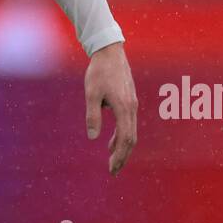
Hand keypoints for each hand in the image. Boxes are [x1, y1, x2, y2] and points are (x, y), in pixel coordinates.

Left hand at [84, 42, 137, 175]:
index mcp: (124, 108)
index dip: (119, 155)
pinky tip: (110, 141)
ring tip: (111, 160)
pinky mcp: (129, 101)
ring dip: (121, 147)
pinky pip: (128, 123)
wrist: (110, 52)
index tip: (111, 168)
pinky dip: (121, 135)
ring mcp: (132, 104)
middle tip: (113, 171)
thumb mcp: (91, 93)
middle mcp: (132, 108)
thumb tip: (93, 138)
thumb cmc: (99, 71)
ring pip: (130, 132)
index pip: (125, 138)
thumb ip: (92, 115)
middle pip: (131, 139)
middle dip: (122, 156)